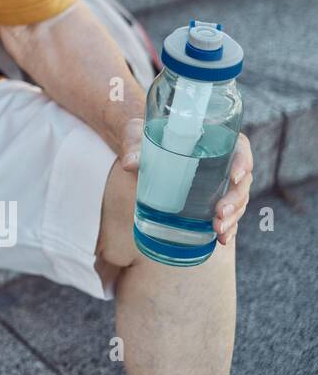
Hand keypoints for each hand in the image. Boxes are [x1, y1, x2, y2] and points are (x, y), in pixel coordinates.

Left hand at [121, 117, 253, 244]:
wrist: (135, 149)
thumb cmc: (140, 136)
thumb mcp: (135, 135)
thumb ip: (133, 146)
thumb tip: (131, 163)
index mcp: (212, 139)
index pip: (240, 147)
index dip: (244, 161)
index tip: (235, 176)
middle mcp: (221, 161)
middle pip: (241, 180)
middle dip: (236, 200)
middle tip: (220, 214)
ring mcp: (217, 183)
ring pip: (237, 200)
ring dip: (232, 217)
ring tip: (219, 230)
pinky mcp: (208, 200)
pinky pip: (224, 214)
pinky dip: (226, 227)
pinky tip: (222, 239)